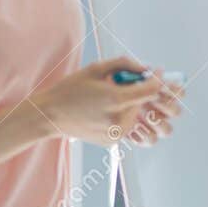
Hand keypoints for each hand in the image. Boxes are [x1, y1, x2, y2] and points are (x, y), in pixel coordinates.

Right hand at [30, 56, 184, 147]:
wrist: (50, 115)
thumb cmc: (70, 90)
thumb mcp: (96, 69)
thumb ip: (125, 64)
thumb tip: (147, 69)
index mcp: (116, 100)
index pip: (151, 91)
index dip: (157, 79)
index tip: (156, 72)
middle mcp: (119, 121)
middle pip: (144, 102)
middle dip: (139, 91)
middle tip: (120, 83)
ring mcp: (116, 134)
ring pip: (137, 114)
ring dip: (130, 104)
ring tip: (108, 98)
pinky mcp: (112, 142)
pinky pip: (127, 125)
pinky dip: (121, 115)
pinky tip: (102, 111)